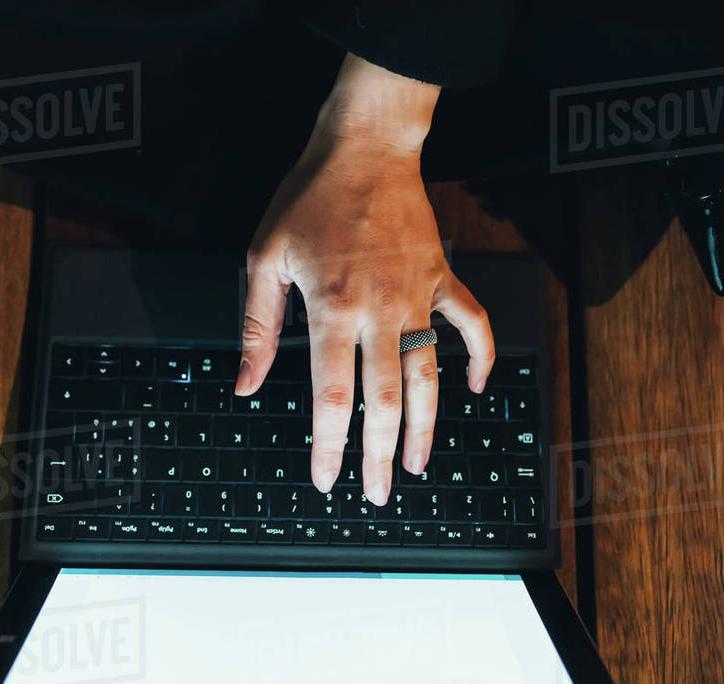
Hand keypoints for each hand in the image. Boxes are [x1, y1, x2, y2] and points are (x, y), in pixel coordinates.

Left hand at [235, 54, 494, 505]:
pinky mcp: (443, 278)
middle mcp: (380, 310)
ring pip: (428, 375)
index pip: (333, 397)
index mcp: (332, 308)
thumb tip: (245, 385)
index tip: (327, 481)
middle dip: (380, 455)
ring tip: (416, 466)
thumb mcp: (265, 258)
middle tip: (376, 494)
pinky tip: (473, 389)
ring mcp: (418, 296)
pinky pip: (471, 324)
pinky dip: (478, 357)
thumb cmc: (309, 198)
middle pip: (385, 400)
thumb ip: (256, 326)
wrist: (365, 148)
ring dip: (425, 426)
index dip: (330, 446)